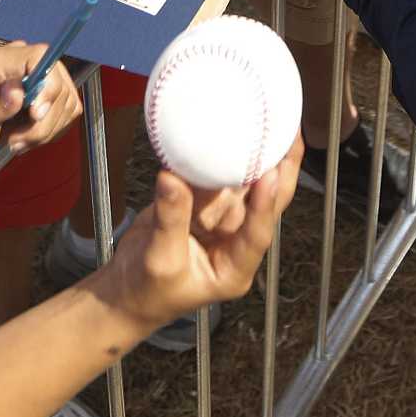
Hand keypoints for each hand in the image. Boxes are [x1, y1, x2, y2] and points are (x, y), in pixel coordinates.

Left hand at [0, 40, 82, 161]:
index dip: (48, 84)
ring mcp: (37, 77)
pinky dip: (51, 131)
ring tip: (17, 141)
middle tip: (15, 141)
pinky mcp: (47, 94)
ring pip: (66, 101)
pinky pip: (66, 112)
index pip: (40, 56)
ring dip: (46, 130)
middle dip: (43, 121)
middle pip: (59, 83)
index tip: (35, 115)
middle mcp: (21, 63)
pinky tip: (27, 137)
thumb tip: (17, 91)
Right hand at [93, 142, 300, 329]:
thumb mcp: (161, 262)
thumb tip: (172, 177)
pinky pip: (211, 179)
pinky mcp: (200, 207)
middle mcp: (234, 242)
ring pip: (240, 185)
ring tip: (265, 123)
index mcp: (234, 268)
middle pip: (263, 203)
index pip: (258, 233)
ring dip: (252, 156)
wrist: (126, 294)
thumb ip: (170, 219)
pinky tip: (225, 132)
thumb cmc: (148, 292)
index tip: (270, 175)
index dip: (265, 204)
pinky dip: (216, 158)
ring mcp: (219, 223)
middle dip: (279, 170)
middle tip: (289, 134)